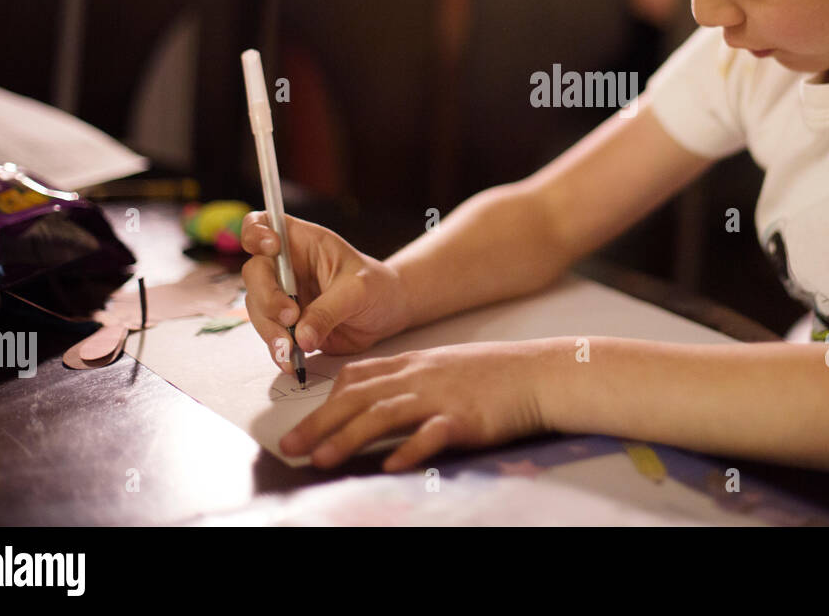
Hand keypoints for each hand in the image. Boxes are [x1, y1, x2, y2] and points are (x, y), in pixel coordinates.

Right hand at [241, 212, 411, 368]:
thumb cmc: (376, 287)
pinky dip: (278, 350)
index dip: (257, 233)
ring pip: (258, 309)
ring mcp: (283, 295)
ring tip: (290, 350)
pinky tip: (291, 362)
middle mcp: (286, 266)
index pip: (264, 224)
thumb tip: (302, 336)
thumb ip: (330, 309)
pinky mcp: (287, 323)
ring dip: (270, 331)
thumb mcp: (359, 291)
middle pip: (255, 274)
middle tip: (291, 317)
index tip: (270, 249)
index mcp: (303, 242)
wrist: (387, 312)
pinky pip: (272, 335)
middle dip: (267, 298)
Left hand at [279, 340, 552, 469]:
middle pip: (358, 397)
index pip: (357, 376)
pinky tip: (391, 466)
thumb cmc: (494, 374)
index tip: (301, 423)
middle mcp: (419, 377)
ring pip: (384, 413)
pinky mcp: (465, 418)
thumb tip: (375, 402)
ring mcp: (441, 396)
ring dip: (348, 436)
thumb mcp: (443, 366)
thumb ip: (409, 380)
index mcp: (413, 363)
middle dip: (319, 423)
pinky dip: (409, 450)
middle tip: (290, 446)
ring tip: (322, 458)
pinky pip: (431, 434)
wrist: (538, 372)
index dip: (324, 400)